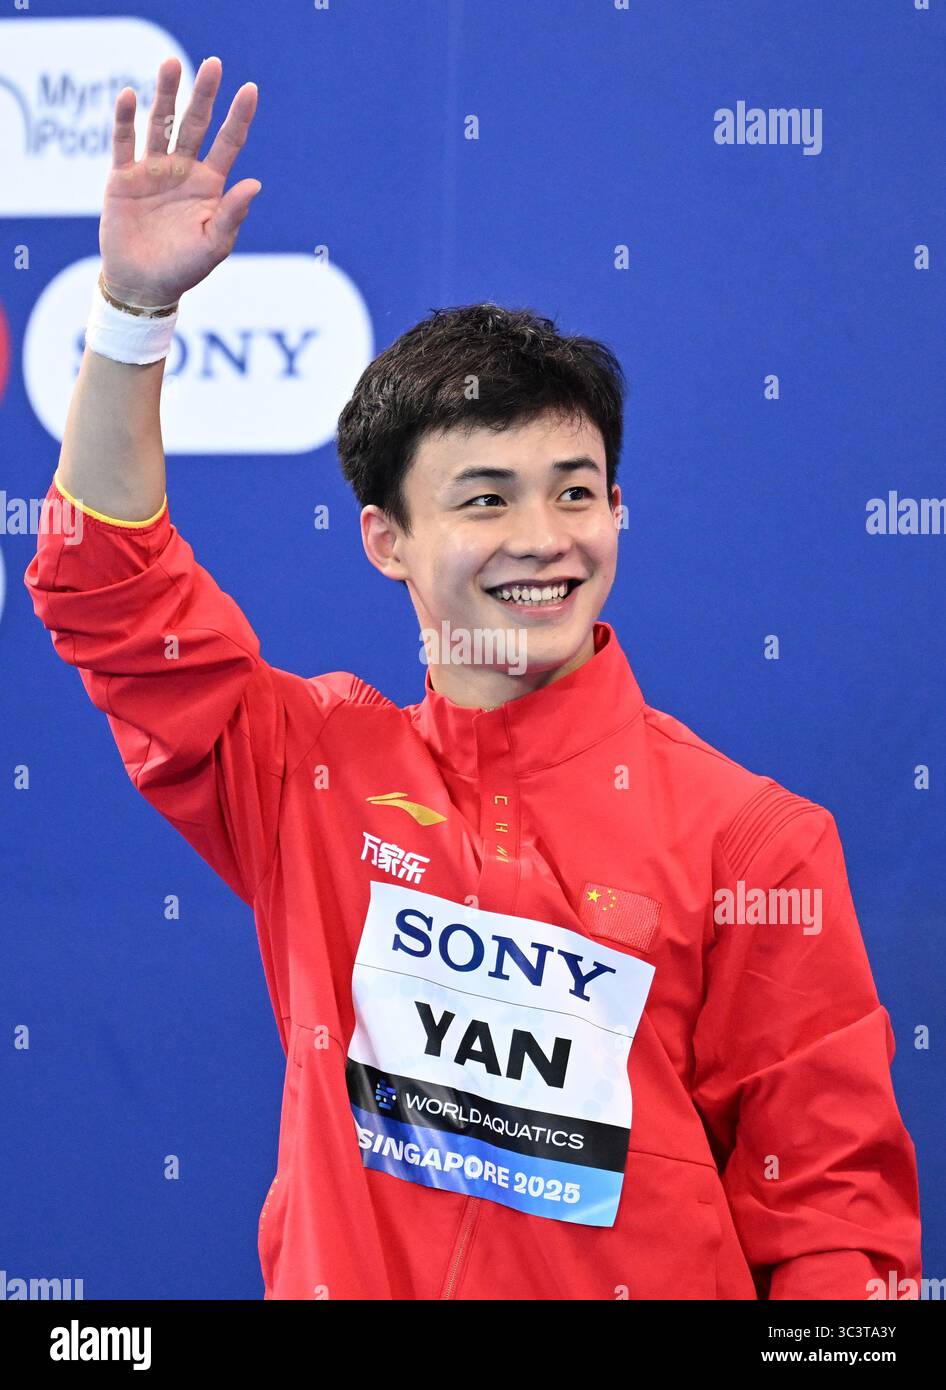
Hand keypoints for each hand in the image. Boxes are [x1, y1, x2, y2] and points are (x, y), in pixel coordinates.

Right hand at [99, 55, 259, 307]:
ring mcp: (153, 170)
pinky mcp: (124, 177)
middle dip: (204, 94)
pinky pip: (124, 143)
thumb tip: (255, 183)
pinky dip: (126, 120)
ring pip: (160, 125)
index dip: (239, 117)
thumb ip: (232, 214)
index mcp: (209, 185)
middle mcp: (182, 171)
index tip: (250, 89)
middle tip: (213, 64)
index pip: (228, 143)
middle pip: (195, 124)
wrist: (143, 285)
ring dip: (165, 95)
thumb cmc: (184, 269)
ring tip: (171, 64)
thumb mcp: (213, 245)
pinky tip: (130, 96)